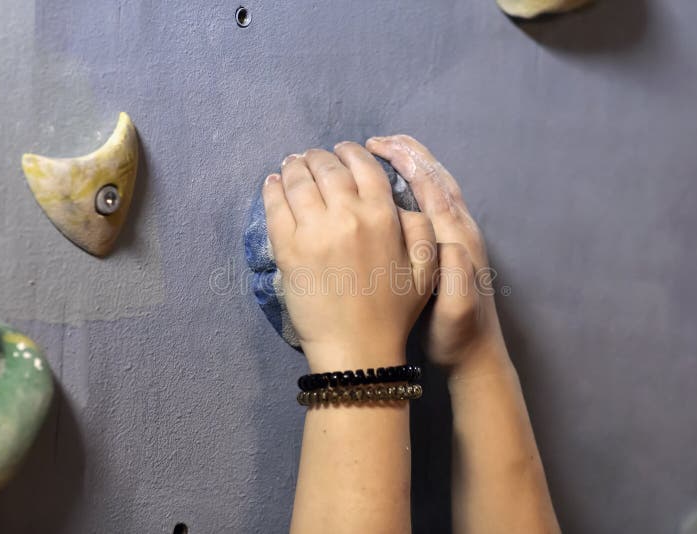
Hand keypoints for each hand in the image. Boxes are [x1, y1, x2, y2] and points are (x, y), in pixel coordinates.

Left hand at [262, 143, 437, 372]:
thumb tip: (401, 203)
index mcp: (382, 215)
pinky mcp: (287, 248)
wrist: (357, 350)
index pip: (363, 166)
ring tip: (291, 165)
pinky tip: (273, 184)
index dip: (350, 152)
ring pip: (298, 181)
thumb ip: (420, 229)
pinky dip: (272, 189)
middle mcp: (347, 214)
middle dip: (319, 157)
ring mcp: (313, 230)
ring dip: (294, 167)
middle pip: (326, 167)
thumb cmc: (394, 313)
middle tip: (312, 158)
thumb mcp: (424, 269)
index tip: (342, 151)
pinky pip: (275, 207)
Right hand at [366, 135, 509, 375]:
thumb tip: (448, 243)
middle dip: (409, 154)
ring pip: (438, 187)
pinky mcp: (453, 248)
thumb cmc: (458, 336)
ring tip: (386, 152)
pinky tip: (399, 186)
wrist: (477, 356)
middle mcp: (462, 232)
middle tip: (377, 140)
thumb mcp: (457, 311)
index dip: (406, 163)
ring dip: (414, 165)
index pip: (432, 188)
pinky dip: (417, 184)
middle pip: (437, 178)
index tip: (377, 147)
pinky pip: (435, 203)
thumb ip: (456, 275)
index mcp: (457, 240)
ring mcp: (460, 238)